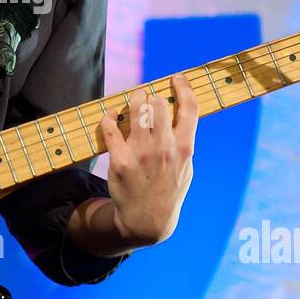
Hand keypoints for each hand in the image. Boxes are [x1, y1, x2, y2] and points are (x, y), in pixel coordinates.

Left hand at [98, 73, 197, 246]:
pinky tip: (112, 116)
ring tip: (132, 103)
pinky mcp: (120, 160)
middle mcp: (164, 148)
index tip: (176, 78)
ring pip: (136, 109)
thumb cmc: (169, 189)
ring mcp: (141, 154)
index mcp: (184, 148)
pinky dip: (109, 117)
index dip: (183, 86)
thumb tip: (181, 111)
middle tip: (147, 100)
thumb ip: (184, 140)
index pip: (189, 107)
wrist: (148, 220)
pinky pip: (111, 128)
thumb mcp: (186, 167)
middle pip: (158, 103)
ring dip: (133, 101)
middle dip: (152, 97)